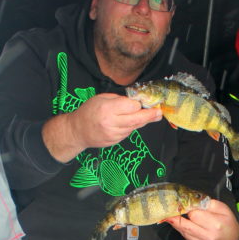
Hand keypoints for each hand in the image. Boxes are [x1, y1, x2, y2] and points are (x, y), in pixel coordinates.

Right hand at [42, 93, 161, 161]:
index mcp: (108, 109)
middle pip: (137, 119)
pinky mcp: (115, 141)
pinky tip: (128, 122)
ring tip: (150, 115)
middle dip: (151, 115)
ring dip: (142, 120)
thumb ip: (119, 100)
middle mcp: (111, 122)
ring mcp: (114, 134)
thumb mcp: (101, 98)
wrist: (78, 131)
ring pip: (135, 127)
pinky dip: (132, 127)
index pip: (131, 106)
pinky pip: (129, 132)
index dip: (138, 103)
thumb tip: (136, 102)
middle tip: (160, 112)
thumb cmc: (89, 112)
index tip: (143, 101)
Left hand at [166, 199, 238, 239]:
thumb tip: (194, 201)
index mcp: (215, 224)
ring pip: (184, 231)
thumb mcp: (223, 209)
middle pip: (186, 224)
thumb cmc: (227, 223)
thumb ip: (209, 203)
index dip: (189, 208)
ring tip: (171, 216)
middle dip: (178, 216)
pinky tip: (181, 224)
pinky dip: (182, 230)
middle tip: (172, 209)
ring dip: (177, 223)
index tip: (185, 205)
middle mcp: (208, 235)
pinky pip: (186, 237)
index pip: (194, 214)